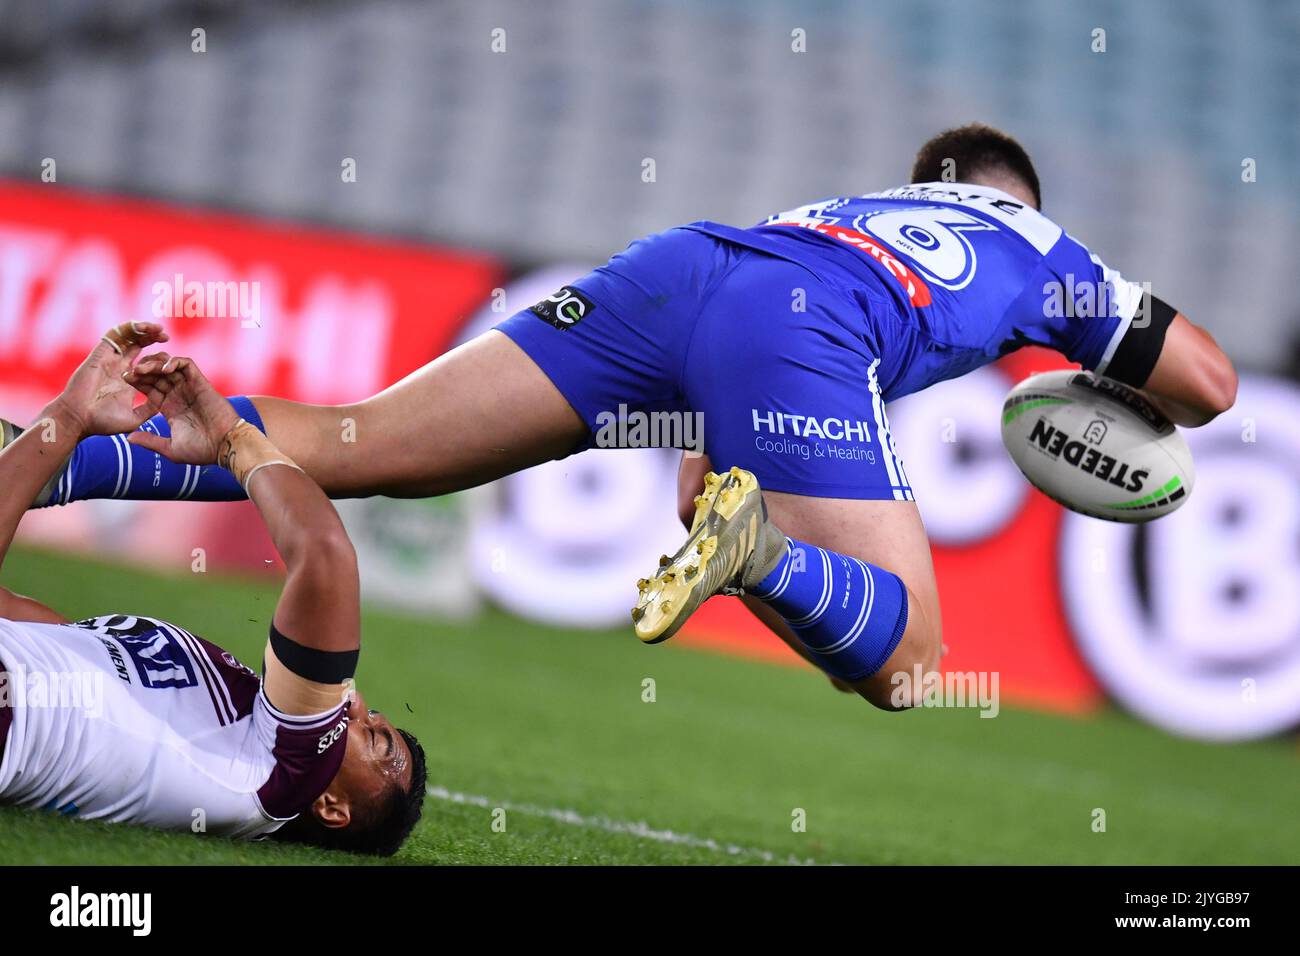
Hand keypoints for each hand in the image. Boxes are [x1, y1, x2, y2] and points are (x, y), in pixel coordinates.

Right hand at [51, 321, 170, 437]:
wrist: (78, 419)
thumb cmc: (101, 422)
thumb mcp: (134, 418)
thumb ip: (150, 410)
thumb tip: (166, 404)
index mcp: (128, 380)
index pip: (148, 362)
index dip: (160, 358)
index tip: (173, 360)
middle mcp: (119, 366)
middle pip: (138, 345)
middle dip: (153, 338)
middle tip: (166, 336)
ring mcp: (110, 359)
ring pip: (128, 337)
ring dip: (144, 330)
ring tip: (158, 329)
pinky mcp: (101, 354)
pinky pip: (115, 335)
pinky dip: (129, 329)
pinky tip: (143, 328)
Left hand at [124, 353, 240, 464]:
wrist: (225, 446)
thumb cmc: (202, 450)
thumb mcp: (170, 448)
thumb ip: (150, 441)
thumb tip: (128, 438)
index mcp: (169, 408)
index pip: (149, 388)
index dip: (137, 382)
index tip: (124, 380)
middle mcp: (178, 395)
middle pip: (156, 374)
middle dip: (142, 370)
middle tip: (129, 372)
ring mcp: (189, 387)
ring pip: (168, 365)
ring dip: (154, 363)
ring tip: (142, 369)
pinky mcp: (200, 382)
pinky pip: (186, 364)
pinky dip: (174, 361)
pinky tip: (163, 369)